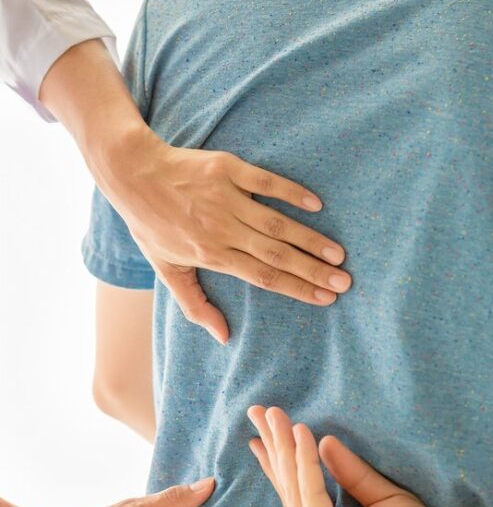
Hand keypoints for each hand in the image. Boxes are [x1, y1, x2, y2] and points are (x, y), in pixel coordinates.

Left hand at [38, 40, 350, 343]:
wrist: (133, 174)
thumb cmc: (151, 225)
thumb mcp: (167, 270)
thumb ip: (195, 304)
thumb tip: (223, 337)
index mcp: (212, 256)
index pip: (263, 277)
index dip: (296, 289)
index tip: (325, 298)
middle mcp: (222, 229)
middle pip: (276, 255)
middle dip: (313, 270)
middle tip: (344, 282)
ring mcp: (226, 198)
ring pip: (276, 223)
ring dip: (309, 239)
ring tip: (337, 253)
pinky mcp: (227, 169)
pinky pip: (265, 182)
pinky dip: (291, 192)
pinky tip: (316, 205)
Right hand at [247, 406, 456, 506]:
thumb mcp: (383, 498)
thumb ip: (352, 475)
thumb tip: (325, 442)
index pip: (296, 496)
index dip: (279, 463)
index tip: (263, 435)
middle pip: (288, 489)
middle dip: (272, 447)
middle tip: (255, 412)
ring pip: (295, 489)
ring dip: (283, 447)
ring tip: (272, 414)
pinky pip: (312, 495)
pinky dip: (306, 462)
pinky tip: (302, 435)